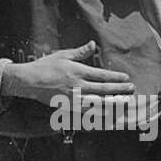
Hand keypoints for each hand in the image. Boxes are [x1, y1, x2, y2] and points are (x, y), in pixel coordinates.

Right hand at [2, 41, 133, 104]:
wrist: (28, 81)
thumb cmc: (45, 66)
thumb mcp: (63, 55)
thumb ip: (80, 52)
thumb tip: (93, 44)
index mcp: (77, 71)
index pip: (101, 75)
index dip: (115, 78)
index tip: (126, 79)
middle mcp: (77, 86)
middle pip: (103, 89)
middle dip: (119, 90)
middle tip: (131, 90)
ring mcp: (73, 98)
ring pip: (97, 103)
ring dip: (112, 103)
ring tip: (124, 103)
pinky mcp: (67, 107)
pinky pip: (86, 112)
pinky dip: (98, 114)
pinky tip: (107, 115)